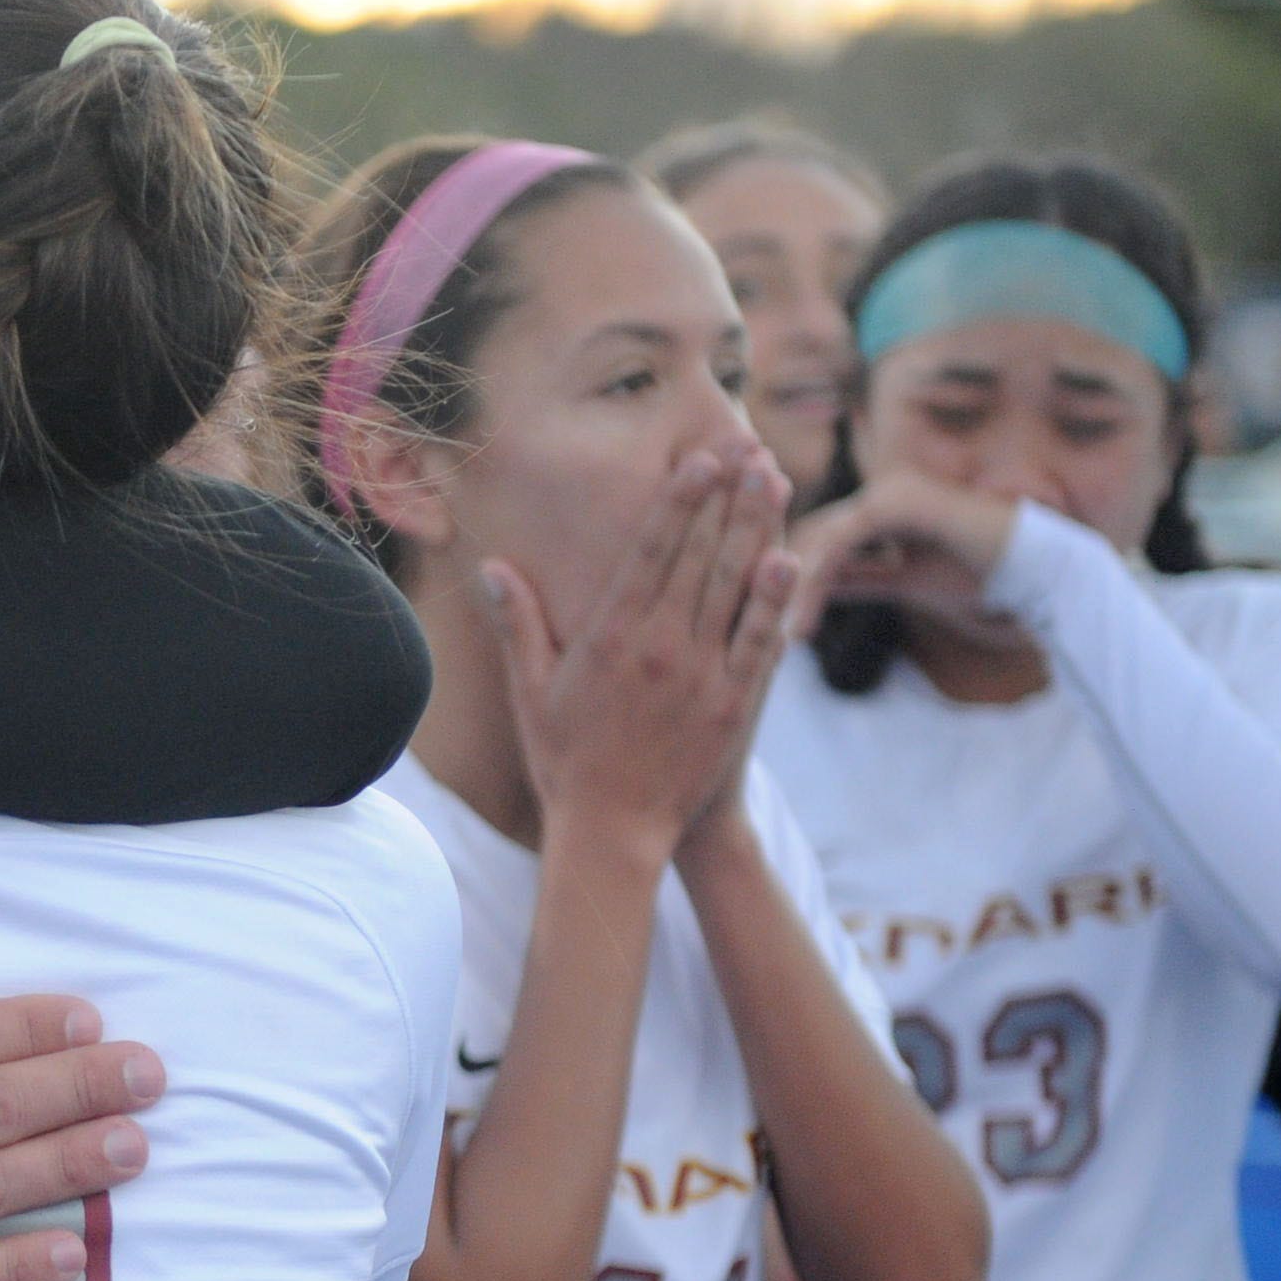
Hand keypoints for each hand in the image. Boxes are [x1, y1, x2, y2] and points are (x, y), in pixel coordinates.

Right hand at [486, 449, 795, 865]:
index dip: (678, 501)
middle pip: (700, 555)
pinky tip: (787, 559)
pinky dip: (774, 600)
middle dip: (726, 496)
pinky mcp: (733, 704)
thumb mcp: (531, 691)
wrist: (613, 832)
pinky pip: (758, 641)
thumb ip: (518, 624)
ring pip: (734, 586)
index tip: (699, 461)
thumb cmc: (564, 761)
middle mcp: (659, 646)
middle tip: (747, 448)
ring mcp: (701, 674)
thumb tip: (492, 568)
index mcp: (610, 637)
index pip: (651, 552)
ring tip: (772, 481)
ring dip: (756, 528)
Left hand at [785, 470, 1021, 626]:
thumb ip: (859, 579)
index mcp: (880, 507)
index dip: (789, 576)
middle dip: (779, 581)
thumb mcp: (904, 582)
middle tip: (760, 633)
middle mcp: (879, 492)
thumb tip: (810, 589)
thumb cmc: (980, 574)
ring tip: (783, 637)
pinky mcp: (898, 502)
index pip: (817, 537)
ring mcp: (888, 492)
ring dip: (793, 588)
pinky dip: (818, 580)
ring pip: (818, 540)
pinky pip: (842, 542)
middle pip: (807, 536)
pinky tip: (803, 619)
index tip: (767, 621)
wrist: (1038, 571)